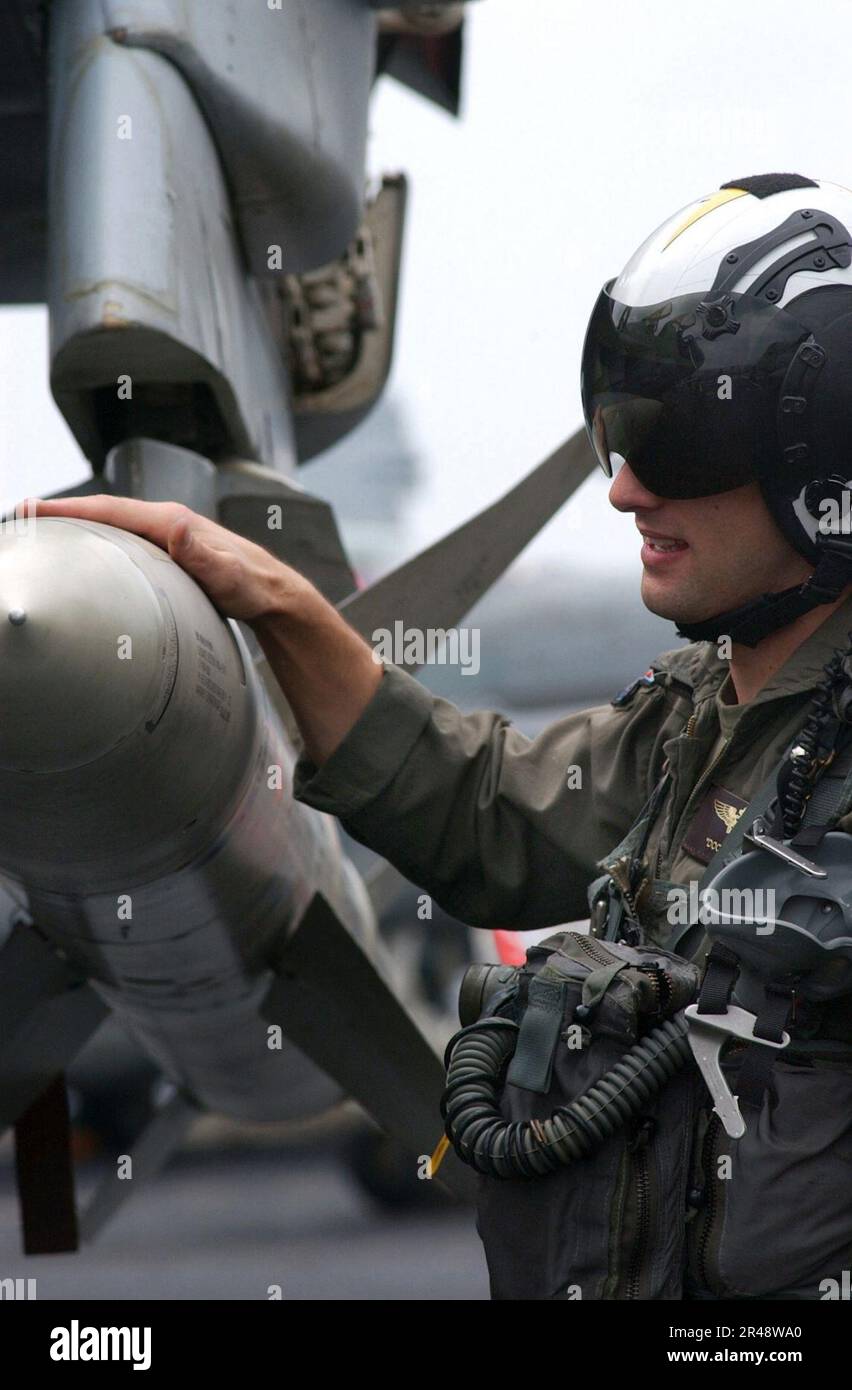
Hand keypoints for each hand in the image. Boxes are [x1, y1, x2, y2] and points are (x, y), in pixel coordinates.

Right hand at [22, 496, 310, 623]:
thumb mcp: (230, 576)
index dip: (68, 509)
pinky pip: (124, 541)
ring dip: (77, 526)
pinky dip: (98, 540)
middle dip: (61, 513)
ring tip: (41, 533)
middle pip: (104, 513)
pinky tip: (84, 553)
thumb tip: (180, 529)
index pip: (110, 510)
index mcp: (171, 521)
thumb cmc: (253, 588)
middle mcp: (166, 522)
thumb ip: (205, 556)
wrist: (274, 594)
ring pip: (113, 526)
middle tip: (21, 519)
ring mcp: (167, 535)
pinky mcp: (169, 550)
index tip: (32, 509)